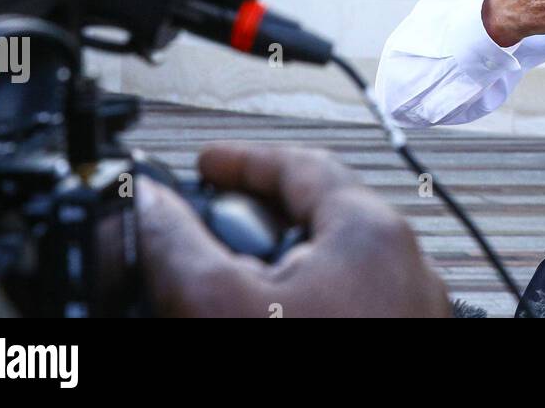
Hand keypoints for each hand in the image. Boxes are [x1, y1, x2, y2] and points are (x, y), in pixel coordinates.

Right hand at [137, 143, 450, 317]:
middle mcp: (400, 267)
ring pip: (317, 280)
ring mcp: (403, 317)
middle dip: (244, 236)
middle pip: (307, 225)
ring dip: (260, 289)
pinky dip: (287, 317)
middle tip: (193, 258)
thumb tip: (142, 202)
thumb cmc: (319, 384)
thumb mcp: (219, 306)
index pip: (299, 164)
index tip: (202, 164)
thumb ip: (177, 245)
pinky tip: (249, 328)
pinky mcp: (395, 348)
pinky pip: (333, 316)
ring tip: (213, 310)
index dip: (240, 161)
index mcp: (370, 231)